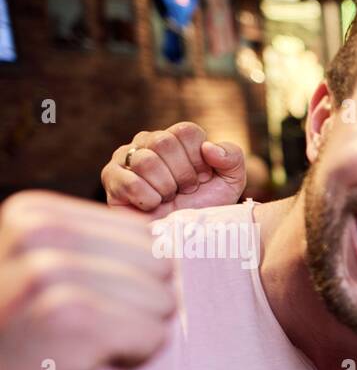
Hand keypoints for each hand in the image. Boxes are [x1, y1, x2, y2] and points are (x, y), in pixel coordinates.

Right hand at [0, 191, 175, 369]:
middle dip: (139, 304)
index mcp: (35, 214)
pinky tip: (84, 363)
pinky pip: (154, 336)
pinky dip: (133, 358)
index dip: (131, 276)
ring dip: (134, 334)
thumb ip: (95, 248)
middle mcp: (39, 234)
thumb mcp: (44, 272)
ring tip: (80, 345)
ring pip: (163, 301)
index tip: (79, 302)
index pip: (144, 234)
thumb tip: (170, 241)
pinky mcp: (72, 320)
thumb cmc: (21, 337)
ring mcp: (52, 274)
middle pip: (160, 264)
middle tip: (85, 328)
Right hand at [102, 122, 246, 218]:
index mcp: (176, 138)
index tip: (201, 179)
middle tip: (183, 191)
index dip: (199, 161)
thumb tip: (208, 148)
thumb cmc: (205, 206)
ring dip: (165, 188)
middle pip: (163, 142)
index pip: (186, 131)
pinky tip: (152, 204)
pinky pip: (131, 182)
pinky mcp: (111, 177)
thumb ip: (232, 157)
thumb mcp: (230, 182)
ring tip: (167, 198)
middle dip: (182, 175)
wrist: (183, 237)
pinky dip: (148, 200)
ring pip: (146, 161)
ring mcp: (126, 157)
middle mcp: (148, 141)